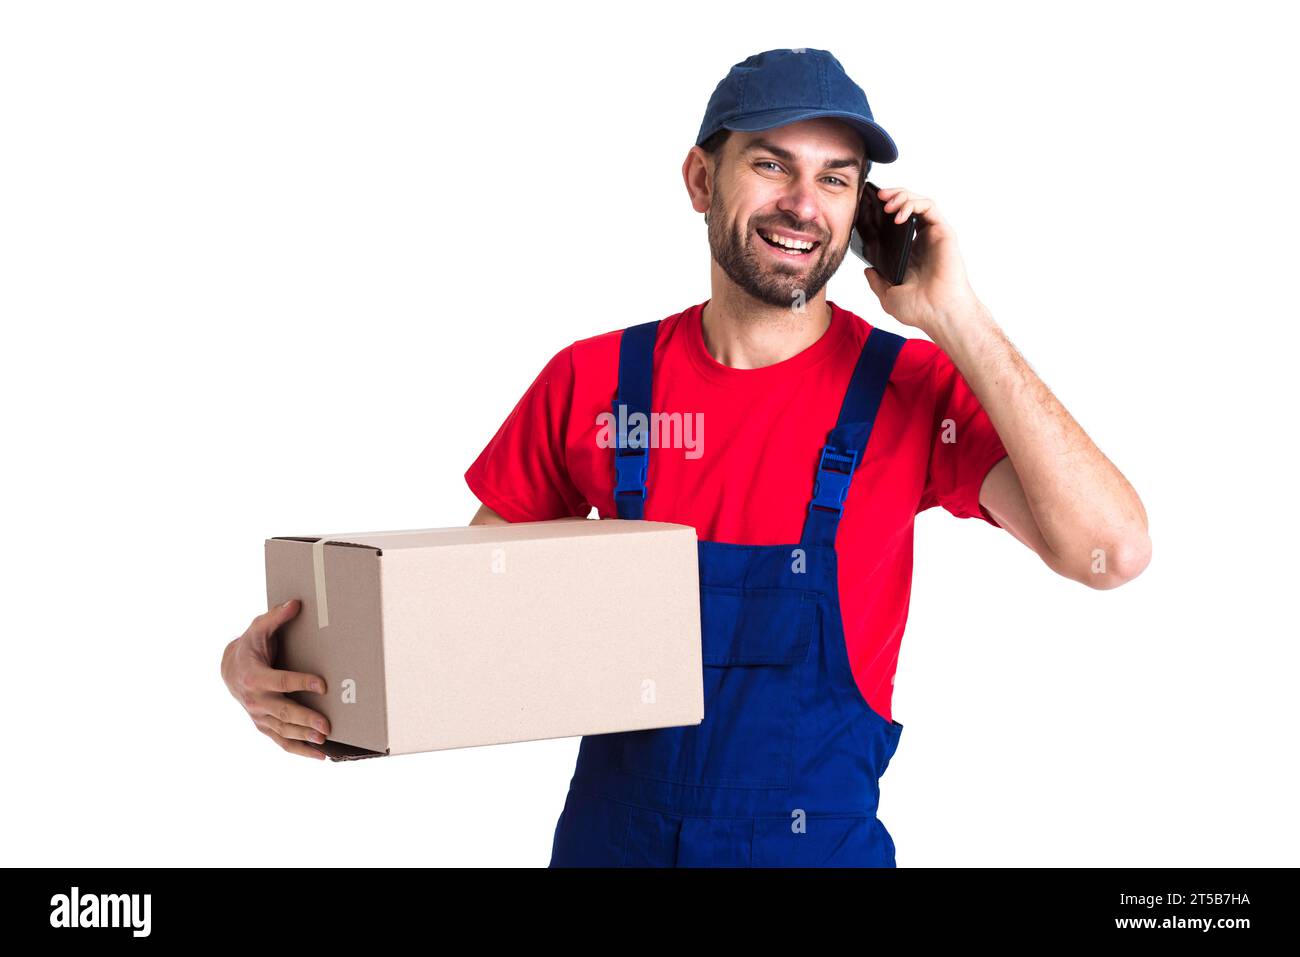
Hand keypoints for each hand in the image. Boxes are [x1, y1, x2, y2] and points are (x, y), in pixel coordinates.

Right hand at [221, 599, 330, 759]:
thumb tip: (296, 603)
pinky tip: (322, 755)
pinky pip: (282, 742)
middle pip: (284, 711)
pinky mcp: (265, 726)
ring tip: (326, 739)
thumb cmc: (251, 646)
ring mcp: (259, 716)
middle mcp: (255, 700)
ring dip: (305, 737)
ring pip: (283, 730)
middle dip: (306, 719)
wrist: (230, 669)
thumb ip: (276, 617)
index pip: (281, 682)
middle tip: (327, 724)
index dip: (302, 683)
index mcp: (254, 676)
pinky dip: (301, 750)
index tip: (323, 685)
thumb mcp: (259, 627)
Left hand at [862, 186, 981, 336]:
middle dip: (893, 196)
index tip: (869, 210)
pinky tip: (899, 214)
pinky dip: (913, 204)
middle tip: (878, 197)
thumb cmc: (920, 309)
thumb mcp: (887, 296)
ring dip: (901, 196)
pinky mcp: (943, 232)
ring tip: (886, 202)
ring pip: (919, 203)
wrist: (938, 313)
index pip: (897, 224)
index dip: (884, 213)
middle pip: (908, 208)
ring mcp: (933, 236)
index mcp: (910, 254)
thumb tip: (867, 270)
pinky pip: (929, 207)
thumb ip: (876, 281)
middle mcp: (922, 242)